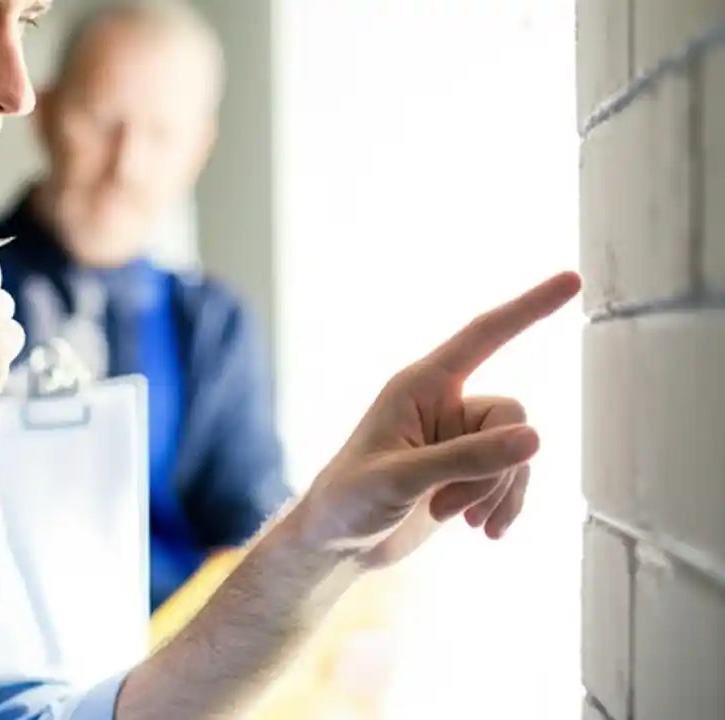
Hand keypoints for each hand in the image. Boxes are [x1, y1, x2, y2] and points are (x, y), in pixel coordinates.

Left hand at [290, 272, 580, 568]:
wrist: (337, 542)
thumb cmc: (350, 499)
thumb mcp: (402, 478)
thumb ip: (466, 459)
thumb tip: (535, 438)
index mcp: (420, 385)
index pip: (483, 336)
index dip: (527, 309)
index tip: (572, 281)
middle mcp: (445, 404)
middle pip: (511, 417)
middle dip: (493, 469)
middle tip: (447, 505)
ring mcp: (460, 439)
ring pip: (517, 452)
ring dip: (495, 492)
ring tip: (453, 518)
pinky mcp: (470, 471)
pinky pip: (514, 477)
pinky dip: (505, 505)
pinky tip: (485, 531)